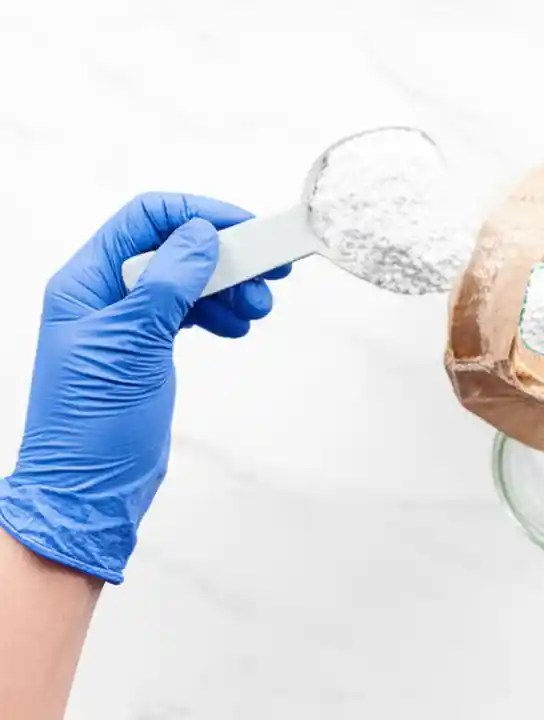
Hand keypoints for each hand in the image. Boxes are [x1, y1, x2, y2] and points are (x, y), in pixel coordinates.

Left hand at [0, 193, 289, 582]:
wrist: (88, 493)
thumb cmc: (90, 428)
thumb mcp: (131, 346)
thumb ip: (165, 284)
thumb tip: (199, 235)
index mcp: (85, 283)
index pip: (145, 220)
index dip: (198, 215)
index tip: (246, 229)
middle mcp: (103, 295)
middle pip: (173, 247)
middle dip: (225, 256)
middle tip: (269, 276)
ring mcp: (125, 323)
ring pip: (187, 280)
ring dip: (229, 287)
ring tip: (258, 310)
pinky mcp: (145, 349)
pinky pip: (188, 311)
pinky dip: (218, 313)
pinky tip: (236, 327)